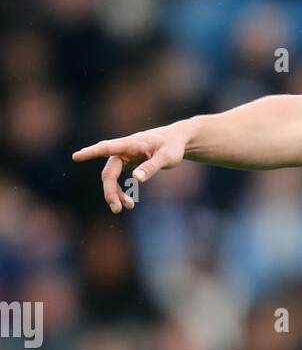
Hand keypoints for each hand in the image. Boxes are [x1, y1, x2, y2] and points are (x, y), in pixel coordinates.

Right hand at [71, 123, 189, 212]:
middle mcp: (124, 149)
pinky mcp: (129, 162)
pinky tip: (129, 202)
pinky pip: (119, 178)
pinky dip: (122, 190)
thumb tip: (136, 179)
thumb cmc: (172, 146)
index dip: (91, 152)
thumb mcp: (167, 157)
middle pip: (109, 171)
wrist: (177, 141)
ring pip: (112, 176)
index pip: (106, 147)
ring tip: (128, 207)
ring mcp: (125, 156)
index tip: (76, 157)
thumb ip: (151, 167)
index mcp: (131, 144)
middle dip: (110, 190)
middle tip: (116, 209)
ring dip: (116, 193)